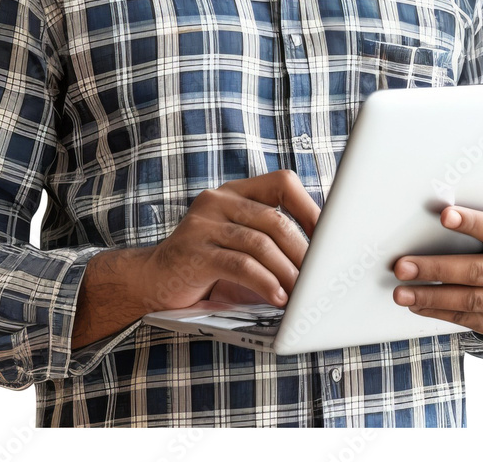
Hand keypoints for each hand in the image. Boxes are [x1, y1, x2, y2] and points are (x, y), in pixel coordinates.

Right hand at [140, 169, 319, 311]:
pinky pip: (239, 264)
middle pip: (275, 219)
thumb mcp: (239, 245)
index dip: (310, 207)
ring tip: (301, 294)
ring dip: (287, 272)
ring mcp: (202, 224)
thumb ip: (270, 241)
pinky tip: (278, 298)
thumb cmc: (206, 267)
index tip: (332, 236)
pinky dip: (265, 282)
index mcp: (234, 193)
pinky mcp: (193, 252)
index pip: (282, 182)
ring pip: (260, 243)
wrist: (150, 282)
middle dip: (303, 252)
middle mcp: (218, 201)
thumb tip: (322, 257)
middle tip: (320, 278)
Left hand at [391, 206, 482, 336]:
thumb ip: (482, 218)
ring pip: (472, 301)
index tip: (445, 216)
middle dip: (436, 269)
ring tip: (402, 292)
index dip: (474, 223)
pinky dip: (439, 311)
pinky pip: (468, 319)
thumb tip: (436, 210)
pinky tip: (417, 304)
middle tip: (402, 266)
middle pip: (479, 271)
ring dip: (432, 297)